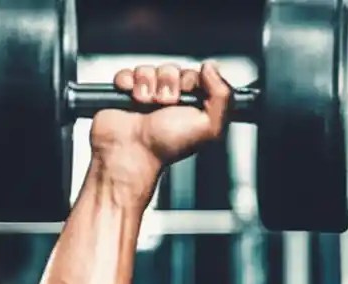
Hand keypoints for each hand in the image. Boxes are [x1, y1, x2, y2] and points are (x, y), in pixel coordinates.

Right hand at [89, 62, 231, 175]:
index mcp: (193, 106)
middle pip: (172, 69)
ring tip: (147, 105)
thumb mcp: (210, 126)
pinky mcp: (125, 92)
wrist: (133, 151)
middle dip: (169, 84)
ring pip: (148, 69)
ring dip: (148, 85)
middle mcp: (171, 99)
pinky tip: (133, 99)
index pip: (196, 75)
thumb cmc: (169, 146)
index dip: (191, 80)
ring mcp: (147, 94)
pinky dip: (128, 83)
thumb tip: (211, 68)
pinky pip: (126, 73)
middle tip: (166, 104)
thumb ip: (222, 96)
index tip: (187, 94)